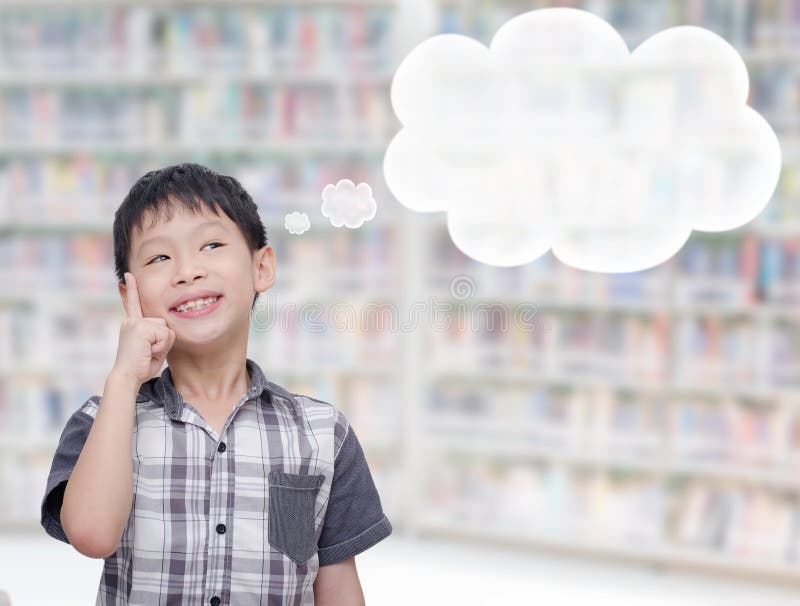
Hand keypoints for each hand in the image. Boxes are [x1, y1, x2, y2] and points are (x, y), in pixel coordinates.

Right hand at [111, 272, 176, 387]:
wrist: (127, 376)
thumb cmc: (140, 367)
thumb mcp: (153, 349)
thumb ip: (158, 336)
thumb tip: (164, 328)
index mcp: (132, 325)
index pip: (133, 304)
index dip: (131, 289)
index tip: (127, 275)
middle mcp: (132, 321)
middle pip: (164, 323)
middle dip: (163, 340)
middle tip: (148, 352)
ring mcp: (135, 323)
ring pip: (166, 329)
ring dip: (162, 344)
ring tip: (147, 352)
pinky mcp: (140, 327)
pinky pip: (164, 335)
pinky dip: (161, 346)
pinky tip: (147, 352)